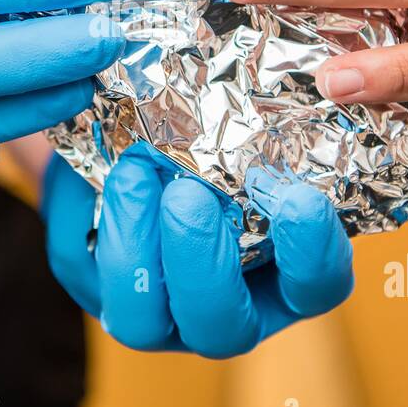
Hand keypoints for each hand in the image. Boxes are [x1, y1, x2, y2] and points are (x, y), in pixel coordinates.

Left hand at [42, 144, 353, 358]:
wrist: (136, 129)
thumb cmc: (216, 130)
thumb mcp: (252, 125)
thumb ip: (273, 123)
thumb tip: (312, 76)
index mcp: (287, 274)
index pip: (317, 286)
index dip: (313, 254)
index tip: (302, 200)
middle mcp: (226, 306)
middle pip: (224, 329)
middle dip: (202, 262)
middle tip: (188, 193)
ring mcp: (158, 312)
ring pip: (142, 321)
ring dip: (137, 245)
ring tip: (135, 171)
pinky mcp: (97, 286)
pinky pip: (90, 275)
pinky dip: (101, 219)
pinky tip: (110, 167)